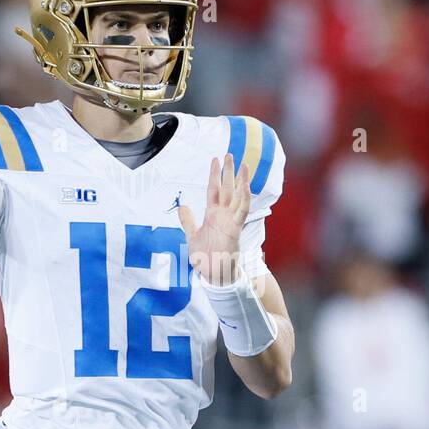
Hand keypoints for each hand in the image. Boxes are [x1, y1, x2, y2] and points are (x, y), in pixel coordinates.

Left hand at [177, 154, 249, 285]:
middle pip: (227, 188)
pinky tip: (246, 185)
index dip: (214, 175)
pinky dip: (245, 198)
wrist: (213, 274)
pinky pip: (242, 210)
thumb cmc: (205, 258)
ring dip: (241, 180)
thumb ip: (188, 221)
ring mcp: (231, 221)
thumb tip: (182, 207)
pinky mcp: (236, 228)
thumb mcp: (192, 236)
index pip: (214, 190)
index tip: (215, 159)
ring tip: (243, 164)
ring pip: (238, 196)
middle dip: (228, 171)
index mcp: (213, 215)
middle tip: (230, 154)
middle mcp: (223, 215)